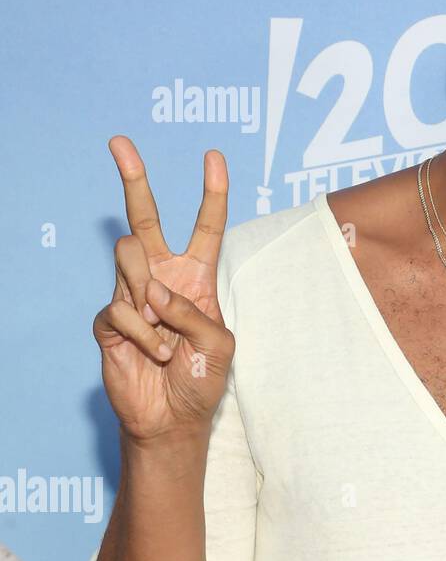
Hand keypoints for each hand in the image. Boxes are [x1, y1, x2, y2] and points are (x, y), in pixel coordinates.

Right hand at [92, 136, 234, 442]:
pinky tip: (151, 355)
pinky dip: (142, 335)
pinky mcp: (108, 319)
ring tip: (162, 333)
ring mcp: (132, 295)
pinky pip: (121, 309)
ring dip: (149, 295)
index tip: (214, 157)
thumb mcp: (220, 345)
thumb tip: (155, 292)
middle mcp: (162, 277)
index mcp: (197, 276)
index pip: (206, 226)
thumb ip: (194, 313)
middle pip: (143, 218)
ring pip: (129, 257)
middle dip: (133, 178)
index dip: (212, 192)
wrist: (172, 418)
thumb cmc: (202, 378)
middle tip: (119, 142)